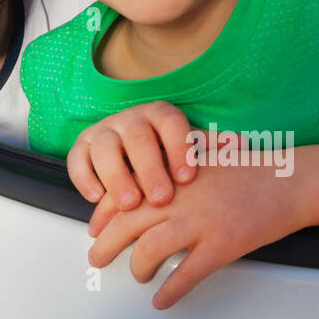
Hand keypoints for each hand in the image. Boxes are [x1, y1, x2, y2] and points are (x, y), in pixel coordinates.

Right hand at [67, 102, 243, 235]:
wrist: (132, 143)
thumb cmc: (166, 150)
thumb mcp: (189, 146)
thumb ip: (211, 147)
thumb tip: (241, 146)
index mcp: (159, 115)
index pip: (169, 122)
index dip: (178, 148)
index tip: (188, 176)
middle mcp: (129, 119)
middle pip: (136, 137)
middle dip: (148, 168)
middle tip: (160, 198)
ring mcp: (104, 132)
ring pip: (104, 147)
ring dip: (116, 176)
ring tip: (130, 203)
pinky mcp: (83, 147)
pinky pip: (78, 158)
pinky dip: (85, 177)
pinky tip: (97, 197)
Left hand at [89, 158, 306, 309]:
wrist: (288, 179)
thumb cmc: (248, 168)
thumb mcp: (201, 153)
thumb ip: (171, 163)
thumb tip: (142, 180)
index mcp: (172, 172)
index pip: (123, 194)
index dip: (103, 215)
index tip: (96, 227)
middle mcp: (180, 196)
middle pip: (127, 223)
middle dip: (106, 244)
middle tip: (97, 258)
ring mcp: (200, 222)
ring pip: (150, 250)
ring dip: (137, 268)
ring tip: (138, 276)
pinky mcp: (222, 246)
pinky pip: (185, 275)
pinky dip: (169, 292)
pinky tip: (161, 300)